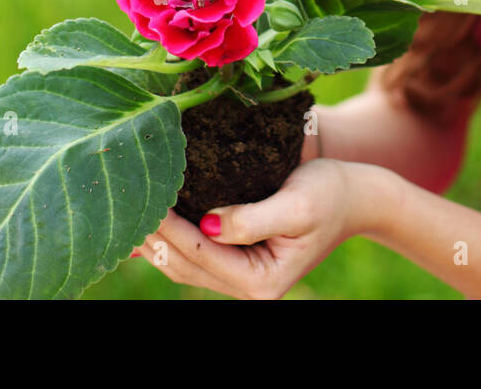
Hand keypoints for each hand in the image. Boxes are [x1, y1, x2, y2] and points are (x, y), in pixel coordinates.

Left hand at [130, 158, 368, 299]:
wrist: (355, 196)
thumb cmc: (330, 194)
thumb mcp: (297, 205)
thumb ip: (251, 219)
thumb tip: (206, 225)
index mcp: (262, 281)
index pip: (202, 255)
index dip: (170, 228)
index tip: (145, 200)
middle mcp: (248, 287)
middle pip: (186, 265)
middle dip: (155, 237)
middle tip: (125, 205)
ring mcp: (241, 275)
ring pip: (184, 265)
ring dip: (156, 241)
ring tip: (126, 216)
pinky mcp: (238, 258)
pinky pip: (195, 254)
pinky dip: (170, 239)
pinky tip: (149, 222)